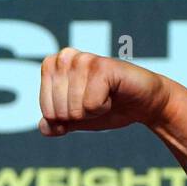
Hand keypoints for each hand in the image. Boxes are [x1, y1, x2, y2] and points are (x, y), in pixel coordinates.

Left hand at [38, 48, 173, 135]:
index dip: (65, 119)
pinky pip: (90, 105)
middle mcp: (66, 57)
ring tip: (105, 96)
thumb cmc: (107, 108)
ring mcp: (84, 59)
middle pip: (57, 111)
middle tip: (96, 101)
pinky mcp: (102, 66)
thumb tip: (44, 127)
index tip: (83, 105)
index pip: (46, 111)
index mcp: (53, 66)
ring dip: (92, 111)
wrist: (142, 105)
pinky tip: (112, 94)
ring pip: (73, 109)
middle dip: (78, 116)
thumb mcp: (75, 120)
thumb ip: (54, 124)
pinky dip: (102, 108)